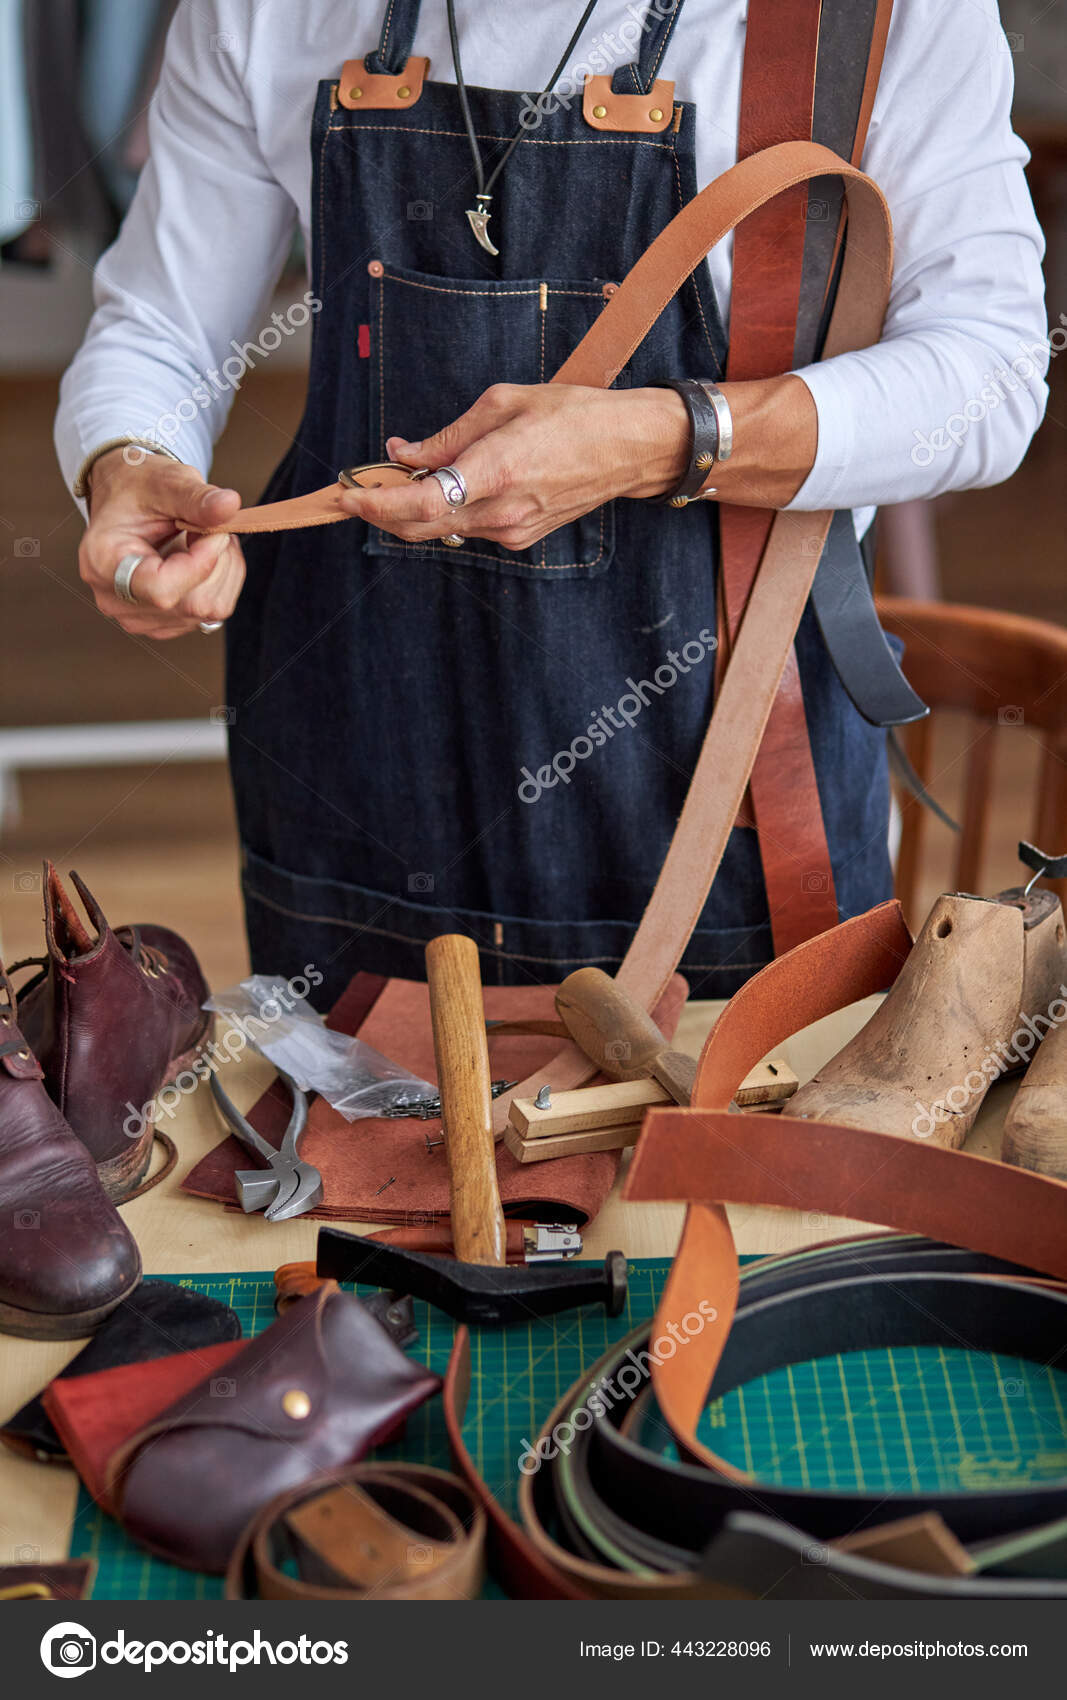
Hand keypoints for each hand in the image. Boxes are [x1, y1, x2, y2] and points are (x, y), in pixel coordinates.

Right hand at [80, 448, 244, 638]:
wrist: (125, 501)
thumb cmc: (136, 489)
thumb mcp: (164, 482)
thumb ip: (196, 497)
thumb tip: (230, 505)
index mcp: (103, 564)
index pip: (163, 590)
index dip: (202, 563)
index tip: (214, 529)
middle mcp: (117, 601)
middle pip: (194, 603)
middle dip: (218, 560)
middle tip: (208, 525)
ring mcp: (141, 619)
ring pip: (211, 608)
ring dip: (223, 568)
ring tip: (202, 536)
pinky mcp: (165, 624)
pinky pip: (213, 611)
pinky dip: (221, 580)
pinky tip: (201, 556)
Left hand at [338, 384, 690, 550]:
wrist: (628, 449)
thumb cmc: (572, 414)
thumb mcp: (503, 403)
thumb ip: (447, 435)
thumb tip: (404, 452)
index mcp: (494, 471)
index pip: (419, 503)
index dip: (376, 504)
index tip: (348, 494)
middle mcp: (500, 512)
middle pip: (420, 527)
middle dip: (381, 511)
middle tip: (356, 491)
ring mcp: (511, 532)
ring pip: (442, 528)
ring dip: (413, 509)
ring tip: (400, 479)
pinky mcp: (520, 539)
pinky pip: (468, 528)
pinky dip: (447, 510)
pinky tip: (447, 486)